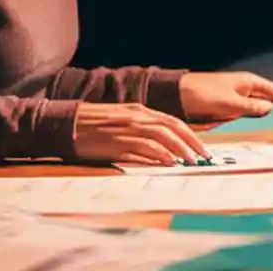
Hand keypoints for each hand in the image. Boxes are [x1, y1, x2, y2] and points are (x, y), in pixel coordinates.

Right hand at [72, 102, 210, 164]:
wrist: (68, 123)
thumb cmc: (94, 125)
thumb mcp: (122, 122)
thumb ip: (142, 131)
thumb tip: (162, 150)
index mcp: (140, 110)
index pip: (173, 121)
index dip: (190, 135)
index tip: (201, 148)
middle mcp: (138, 116)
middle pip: (174, 127)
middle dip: (192, 142)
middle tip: (204, 157)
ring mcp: (129, 127)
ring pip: (164, 135)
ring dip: (180, 149)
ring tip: (191, 161)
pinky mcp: (119, 139)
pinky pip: (146, 146)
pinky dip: (160, 154)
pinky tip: (170, 162)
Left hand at [179, 72, 272, 120]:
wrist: (177, 96)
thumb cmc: (203, 94)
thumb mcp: (229, 103)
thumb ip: (250, 107)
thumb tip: (270, 108)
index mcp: (247, 82)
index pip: (272, 89)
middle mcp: (243, 88)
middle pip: (265, 98)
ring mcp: (234, 97)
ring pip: (255, 107)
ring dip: (263, 115)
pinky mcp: (226, 106)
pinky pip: (244, 113)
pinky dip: (250, 118)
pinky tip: (254, 128)